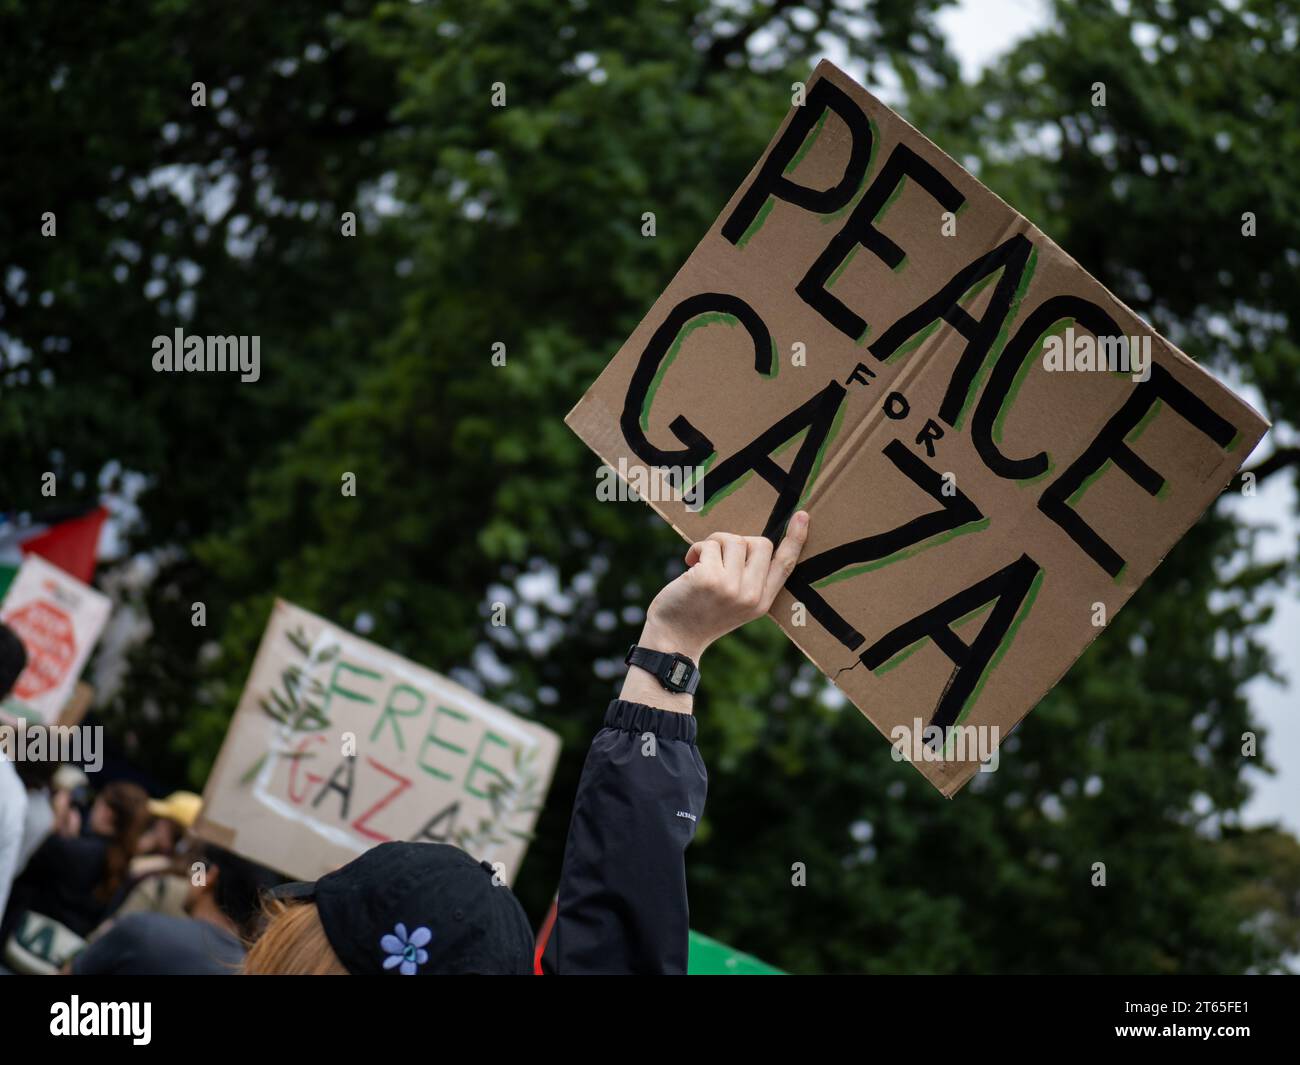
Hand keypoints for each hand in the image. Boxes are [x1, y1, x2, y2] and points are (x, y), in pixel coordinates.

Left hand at [640, 510, 809, 663]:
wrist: (674, 638)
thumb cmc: (702, 614)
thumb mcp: (737, 605)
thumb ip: (750, 580)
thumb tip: (749, 541)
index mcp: (762, 602)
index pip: (785, 565)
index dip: (795, 539)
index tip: (802, 515)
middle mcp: (751, 595)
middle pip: (760, 543)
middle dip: (736, 542)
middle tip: (717, 556)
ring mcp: (731, 587)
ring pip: (733, 540)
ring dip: (714, 544)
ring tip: (701, 562)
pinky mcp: (709, 579)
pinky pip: (709, 545)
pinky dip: (696, 549)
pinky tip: (689, 565)